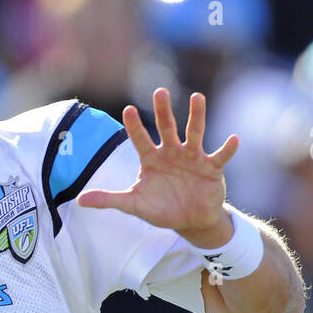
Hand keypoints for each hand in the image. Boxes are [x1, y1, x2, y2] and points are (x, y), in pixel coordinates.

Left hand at [77, 88, 238, 248]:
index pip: (140, 139)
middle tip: (159, 92)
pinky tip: (233, 139)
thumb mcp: (133, 205)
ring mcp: (193, 157)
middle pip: (167, 127)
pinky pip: (220, 155)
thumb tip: (79, 200)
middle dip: (163, 110)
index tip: (128, 109)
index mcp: (151, 158)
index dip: (135, 126)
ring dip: (196, 116)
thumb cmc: (161, 209)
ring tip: (197, 97)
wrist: (191, 220)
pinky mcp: (212, 167)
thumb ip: (109, 199)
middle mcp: (172, 152)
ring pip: (194, 132)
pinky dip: (227, 148)